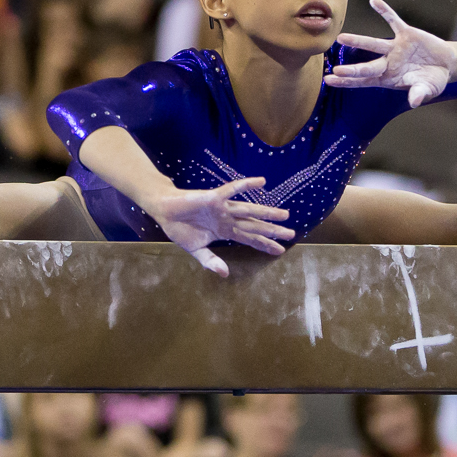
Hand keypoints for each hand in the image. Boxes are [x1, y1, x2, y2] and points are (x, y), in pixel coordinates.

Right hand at [145, 177, 294, 276]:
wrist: (164, 211)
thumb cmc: (179, 229)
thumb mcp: (196, 250)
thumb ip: (210, 260)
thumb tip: (224, 274)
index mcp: (225, 231)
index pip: (250, 239)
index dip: (265, 244)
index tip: (280, 250)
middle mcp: (228, 219)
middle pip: (255, 225)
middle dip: (273, 230)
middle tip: (292, 234)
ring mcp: (223, 208)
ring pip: (249, 210)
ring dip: (267, 212)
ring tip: (285, 215)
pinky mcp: (214, 198)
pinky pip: (232, 190)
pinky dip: (246, 186)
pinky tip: (261, 182)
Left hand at [328, 0, 455, 107]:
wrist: (446, 64)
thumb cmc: (432, 80)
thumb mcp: (428, 89)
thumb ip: (419, 94)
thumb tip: (414, 101)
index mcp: (389, 78)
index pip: (364, 81)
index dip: (348, 82)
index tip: (330, 80)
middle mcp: (388, 63)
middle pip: (367, 67)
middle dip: (352, 69)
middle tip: (335, 69)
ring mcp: (395, 48)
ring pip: (373, 44)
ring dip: (358, 41)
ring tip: (341, 37)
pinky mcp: (406, 34)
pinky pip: (393, 20)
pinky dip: (385, 11)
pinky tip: (374, 1)